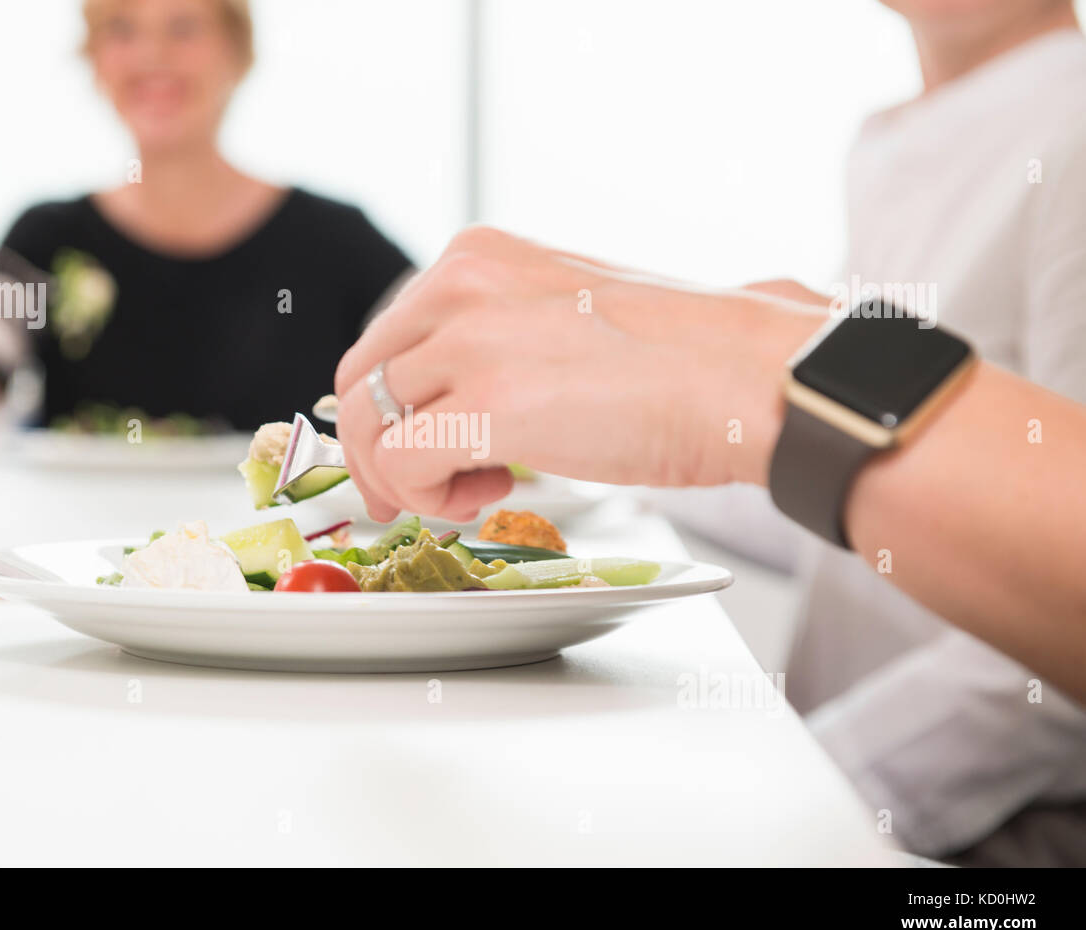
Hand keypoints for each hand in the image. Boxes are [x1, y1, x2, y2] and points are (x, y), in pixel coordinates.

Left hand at [333, 227, 824, 522]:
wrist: (746, 376)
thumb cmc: (680, 360)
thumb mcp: (562, 317)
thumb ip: (494, 340)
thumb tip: (446, 401)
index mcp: (478, 257)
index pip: (385, 338)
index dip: (386, 407)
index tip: (406, 449)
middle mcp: (460, 285)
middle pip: (359, 380)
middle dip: (376, 449)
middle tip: (413, 492)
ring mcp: (469, 341)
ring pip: (368, 423)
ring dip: (407, 476)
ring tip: (473, 491)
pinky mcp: (486, 404)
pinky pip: (402, 462)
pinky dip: (428, 495)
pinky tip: (489, 493)